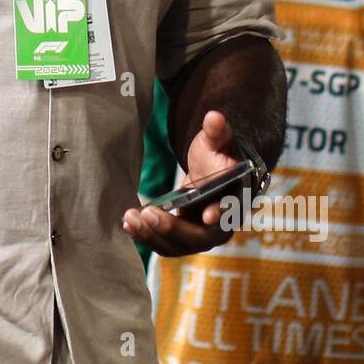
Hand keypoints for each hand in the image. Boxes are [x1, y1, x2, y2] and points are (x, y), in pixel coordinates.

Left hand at [123, 109, 243, 257]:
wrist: (213, 173)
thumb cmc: (218, 156)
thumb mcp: (219, 141)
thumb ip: (218, 131)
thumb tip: (214, 117)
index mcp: (235, 200)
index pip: (230, 211)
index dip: (221, 213)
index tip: (208, 215)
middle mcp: (220, 226)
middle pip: (198, 237)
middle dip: (172, 228)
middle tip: (147, 213)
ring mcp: (200, 235)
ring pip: (178, 246)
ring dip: (152, 236)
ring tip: (130, 219)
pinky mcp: (182, 237)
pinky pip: (165, 243)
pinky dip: (147, 237)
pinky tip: (129, 224)